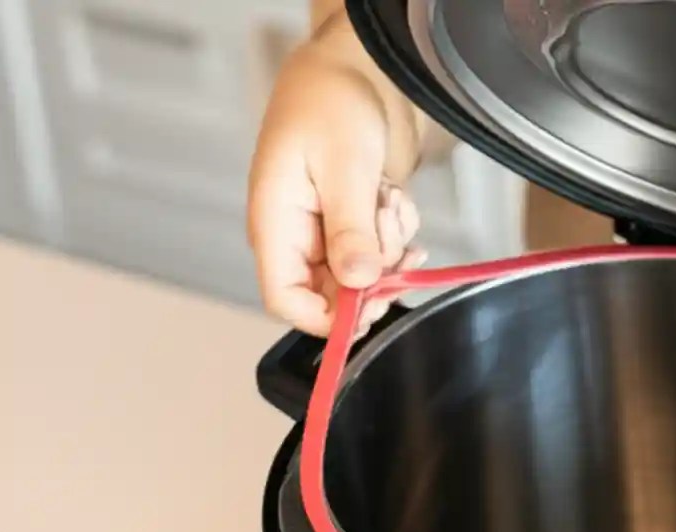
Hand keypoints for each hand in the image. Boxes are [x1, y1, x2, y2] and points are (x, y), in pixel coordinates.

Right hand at [247, 17, 426, 336]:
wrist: (359, 70)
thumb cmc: (331, 104)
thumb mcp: (342, 166)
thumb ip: (349, 228)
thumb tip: (356, 283)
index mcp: (275, 224)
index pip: (285, 299)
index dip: (326, 317)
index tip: (371, 306)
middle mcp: (299, 236)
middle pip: (334, 294)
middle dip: (373, 275)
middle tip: (397, 243)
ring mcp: (329, 231)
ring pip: (365, 274)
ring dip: (390, 245)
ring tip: (388, 199)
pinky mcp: (359, 222)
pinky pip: (385, 251)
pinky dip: (399, 230)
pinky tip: (394, 196)